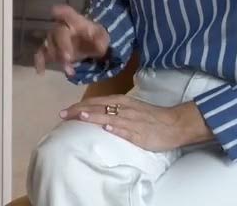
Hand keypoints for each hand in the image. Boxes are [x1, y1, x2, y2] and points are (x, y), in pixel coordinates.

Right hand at [33, 4, 110, 77]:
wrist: (94, 48)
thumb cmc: (98, 39)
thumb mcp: (103, 38)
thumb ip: (100, 40)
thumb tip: (98, 43)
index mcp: (76, 22)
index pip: (68, 14)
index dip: (61, 12)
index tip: (53, 11)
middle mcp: (63, 27)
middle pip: (57, 33)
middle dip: (62, 46)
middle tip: (68, 59)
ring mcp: (56, 39)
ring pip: (50, 45)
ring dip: (57, 57)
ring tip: (68, 70)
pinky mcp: (52, 51)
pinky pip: (42, 54)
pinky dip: (40, 62)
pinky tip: (41, 72)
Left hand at [60, 94, 213, 151]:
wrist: (174, 124)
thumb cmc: (150, 117)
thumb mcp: (129, 108)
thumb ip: (113, 110)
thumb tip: (94, 114)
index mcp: (121, 101)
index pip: (95, 102)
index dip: (79, 106)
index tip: (63, 111)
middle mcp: (124, 108)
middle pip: (98, 108)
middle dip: (79, 111)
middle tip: (62, 115)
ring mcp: (132, 121)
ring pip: (110, 117)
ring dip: (95, 116)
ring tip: (79, 116)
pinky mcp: (141, 134)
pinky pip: (128, 130)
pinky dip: (117, 128)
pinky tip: (108, 129)